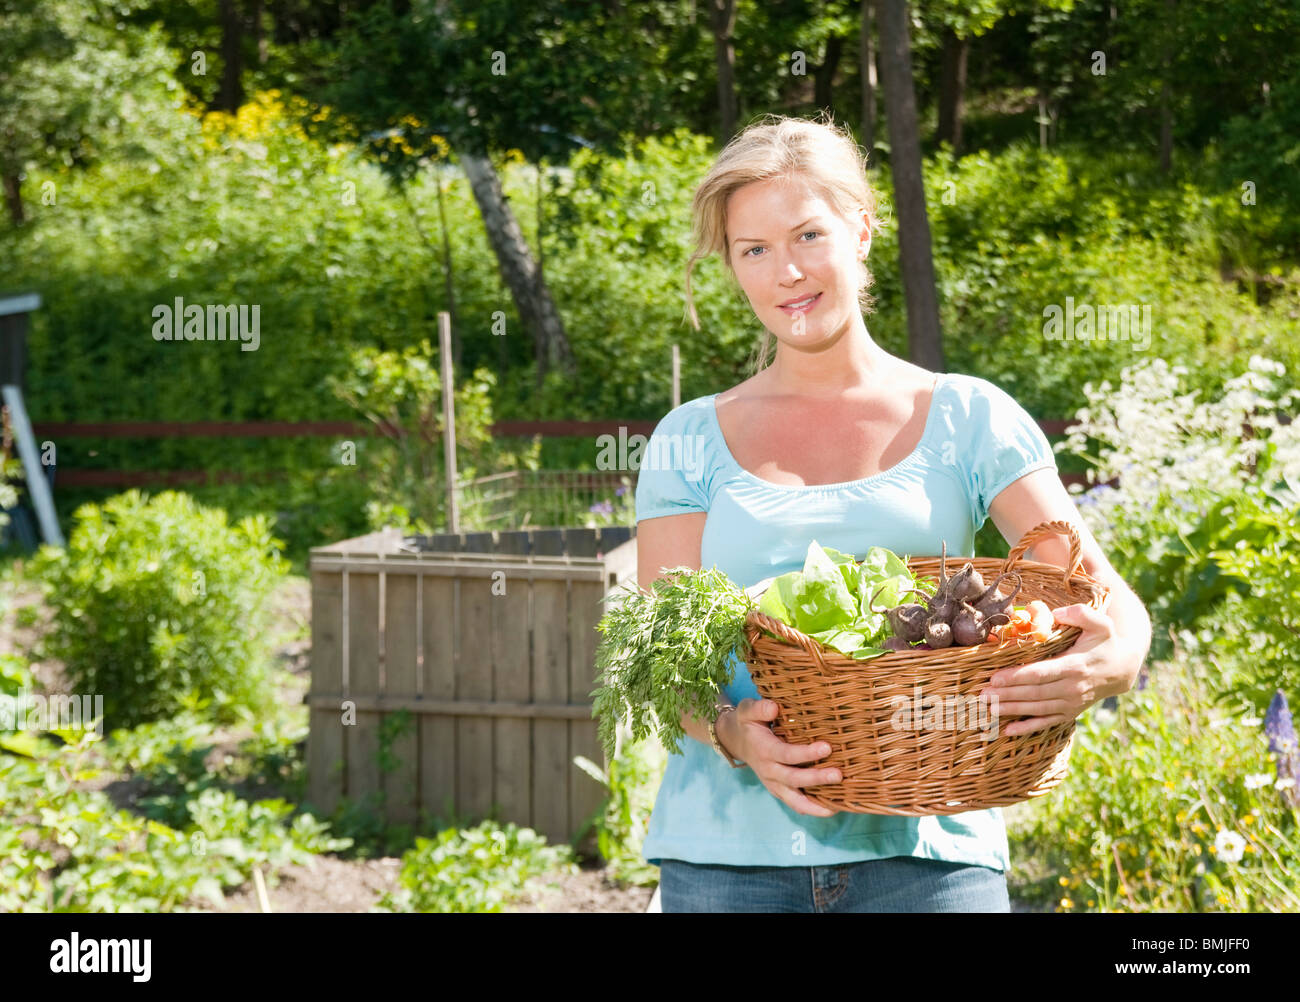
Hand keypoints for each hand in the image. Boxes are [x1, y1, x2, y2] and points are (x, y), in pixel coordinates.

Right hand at [720, 698, 841, 817]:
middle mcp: (769, 771)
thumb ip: (760, 708)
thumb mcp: (748, 711)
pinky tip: (832, 808)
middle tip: (838, 775)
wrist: (736, 741)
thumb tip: (774, 708)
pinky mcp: (779, 791)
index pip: (786, 754)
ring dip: (816, 805)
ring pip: (795, 800)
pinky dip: (813, 810)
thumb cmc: (748, 723)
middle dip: (817, 778)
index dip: (806, 753)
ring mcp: (774, 784)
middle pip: (794, 779)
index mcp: (764, 750)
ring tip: (837, 806)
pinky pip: (796, 805)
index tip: (827, 747)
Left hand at [980, 603, 1143, 736]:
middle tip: (982, 693)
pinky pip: (1047, 722)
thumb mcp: (1100, 622)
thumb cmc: (1105, 642)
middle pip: (1034, 693)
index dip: (1017, 677)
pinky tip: (1008, 731)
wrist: (1122, 668)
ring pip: (1037, 708)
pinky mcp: (1070, 712)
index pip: (1041, 673)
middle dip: (1006, 694)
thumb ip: (1080, 614)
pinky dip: (1027, 728)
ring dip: (1011, 709)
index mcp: (1075, 665)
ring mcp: (1071, 703)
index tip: (995, 677)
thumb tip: (1056, 613)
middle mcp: (1073, 688)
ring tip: (988, 707)